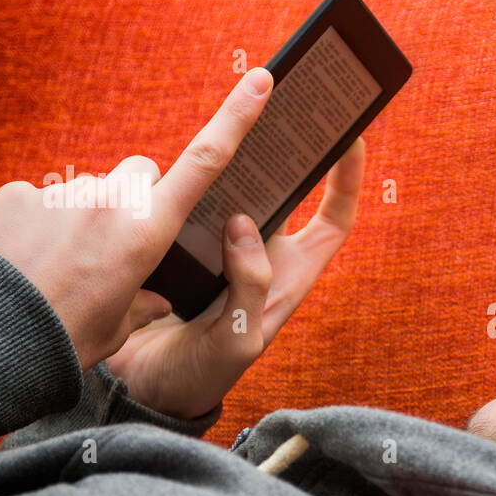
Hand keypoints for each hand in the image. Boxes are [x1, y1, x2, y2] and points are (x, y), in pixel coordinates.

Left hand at [0, 67, 276, 369]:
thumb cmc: (66, 340)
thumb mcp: (119, 327)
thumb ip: (144, 304)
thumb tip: (154, 299)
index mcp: (148, 231)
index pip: (204, 163)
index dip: (236, 118)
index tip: (258, 80)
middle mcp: (110, 200)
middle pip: (141, 175)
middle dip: (138, 198)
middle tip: (114, 247)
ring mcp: (61, 194)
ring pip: (90, 192)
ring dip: (86, 217)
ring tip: (60, 266)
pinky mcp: (17, 194)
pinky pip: (41, 201)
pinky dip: (39, 224)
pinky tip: (26, 260)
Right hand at [104, 136, 365, 418]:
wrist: (144, 390)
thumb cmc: (202, 374)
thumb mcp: (238, 340)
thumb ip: (249, 287)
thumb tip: (245, 225)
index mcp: (289, 276)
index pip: (333, 221)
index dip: (348, 181)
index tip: (351, 138)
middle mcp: (260, 255)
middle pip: (285, 192)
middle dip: (287, 149)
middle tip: (283, 105)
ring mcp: (220, 248)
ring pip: (234, 191)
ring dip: (233, 162)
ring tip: (234, 121)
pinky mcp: (182, 246)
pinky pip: (190, 206)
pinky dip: (186, 186)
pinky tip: (176, 167)